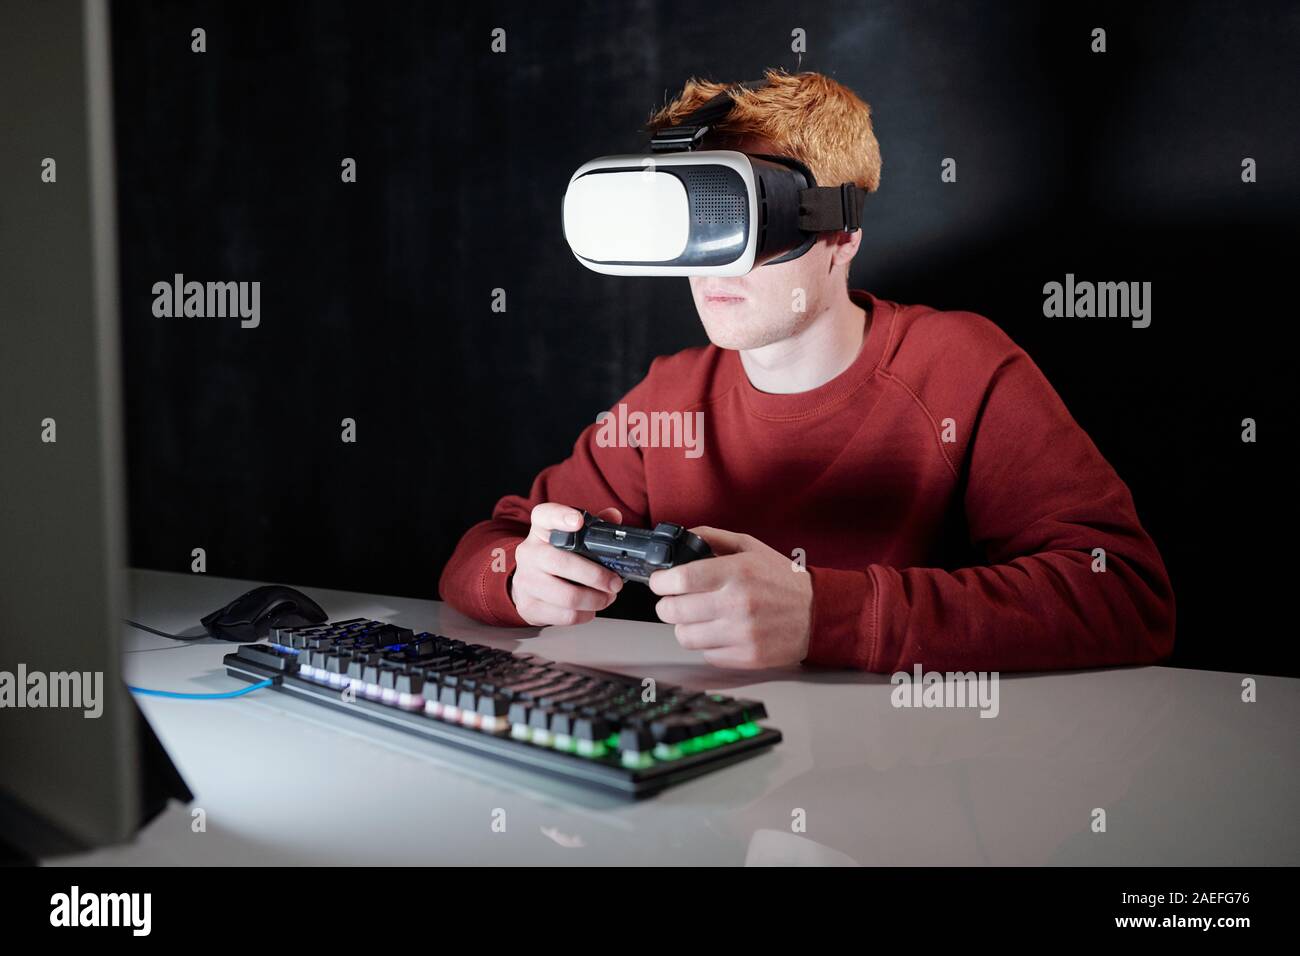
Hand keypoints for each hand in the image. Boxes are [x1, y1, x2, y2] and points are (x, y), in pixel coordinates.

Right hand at [509, 503, 624, 626]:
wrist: (528, 585)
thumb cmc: (555, 557)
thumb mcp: (570, 538)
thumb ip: (594, 526)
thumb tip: (614, 516)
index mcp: (541, 530)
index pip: (545, 515)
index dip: (561, 517)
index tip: (578, 521)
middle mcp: (530, 553)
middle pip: (562, 563)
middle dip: (597, 576)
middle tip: (615, 583)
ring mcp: (527, 581)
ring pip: (567, 596)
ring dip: (596, 599)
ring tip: (607, 597)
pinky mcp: (530, 606)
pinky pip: (565, 615)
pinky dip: (585, 614)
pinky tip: (590, 608)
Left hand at [649, 527, 812, 668]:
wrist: (818, 613)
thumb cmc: (782, 579)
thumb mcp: (750, 547)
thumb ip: (713, 538)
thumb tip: (681, 537)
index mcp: (737, 572)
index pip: (681, 580)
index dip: (660, 582)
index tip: (660, 581)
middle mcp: (737, 604)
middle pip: (675, 611)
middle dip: (667, 605)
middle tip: (674, 600)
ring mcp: (741, 634)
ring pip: (685, 637)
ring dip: (685, 626)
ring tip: (698, 617)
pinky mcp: (746, 657)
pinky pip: (706, 654)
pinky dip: (707, 644)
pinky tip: (720, 631)